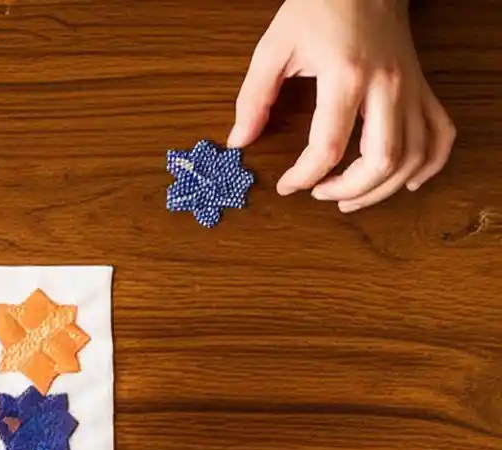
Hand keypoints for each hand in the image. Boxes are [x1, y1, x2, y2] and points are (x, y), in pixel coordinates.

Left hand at [228, 0, 454, 211]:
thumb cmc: (318, 7)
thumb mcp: (274, 48)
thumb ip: (254, 99)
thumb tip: (239, 141)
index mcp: (345, 76)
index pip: (327, 147)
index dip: (303, 176)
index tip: (287, 185)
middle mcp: (385, 86)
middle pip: (381, 160)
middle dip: (350, 190)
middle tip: (321, 195)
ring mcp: (410, 88)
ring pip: (414, 154)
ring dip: (385, 188)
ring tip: (352, 198)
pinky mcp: (422, 87)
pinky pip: (441, 133)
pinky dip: (429, 163)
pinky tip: (407, 181)